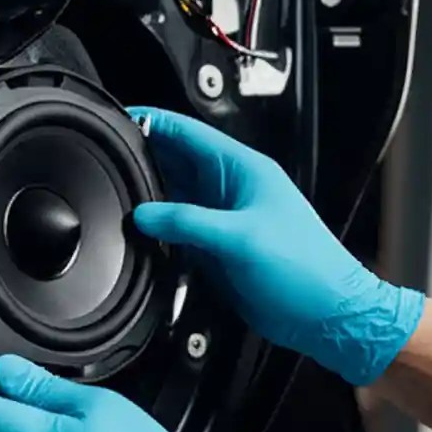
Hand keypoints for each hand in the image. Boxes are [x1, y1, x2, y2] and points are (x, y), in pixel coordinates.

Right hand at [129, 107, 423, 384]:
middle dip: (142, 159)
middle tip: (106, 162)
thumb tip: (145, 215)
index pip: (189, 132)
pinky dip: (159, 231)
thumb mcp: (241, 239)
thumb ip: (188, 223)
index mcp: (243, 170)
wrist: (325, 314)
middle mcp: (230, 190)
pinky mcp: (217, 249)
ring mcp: (223, 219)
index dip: (154, 121)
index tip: (122, 118)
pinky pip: (179, 231)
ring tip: (116, 197)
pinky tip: (140, 235)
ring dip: (149, 198)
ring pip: (174, 197)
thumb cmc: (306, 269)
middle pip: (176, 162)